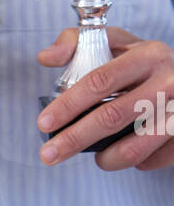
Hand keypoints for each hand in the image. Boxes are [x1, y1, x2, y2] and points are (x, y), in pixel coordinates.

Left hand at [36, 27, 173, 169]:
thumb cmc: (146, 64)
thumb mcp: (119, 44)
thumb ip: (79, 43)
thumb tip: (46, 57)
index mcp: (147, 55)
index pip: (100, 81)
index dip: (69, 104)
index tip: (44, 123)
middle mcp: (167, 81)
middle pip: (112, 117)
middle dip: (74, 139)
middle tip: (49, 154)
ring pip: (133, 147)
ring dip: (106, 158)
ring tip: (97, 157)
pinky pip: (152, 159)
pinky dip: (135, 162)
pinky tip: (128, 151)